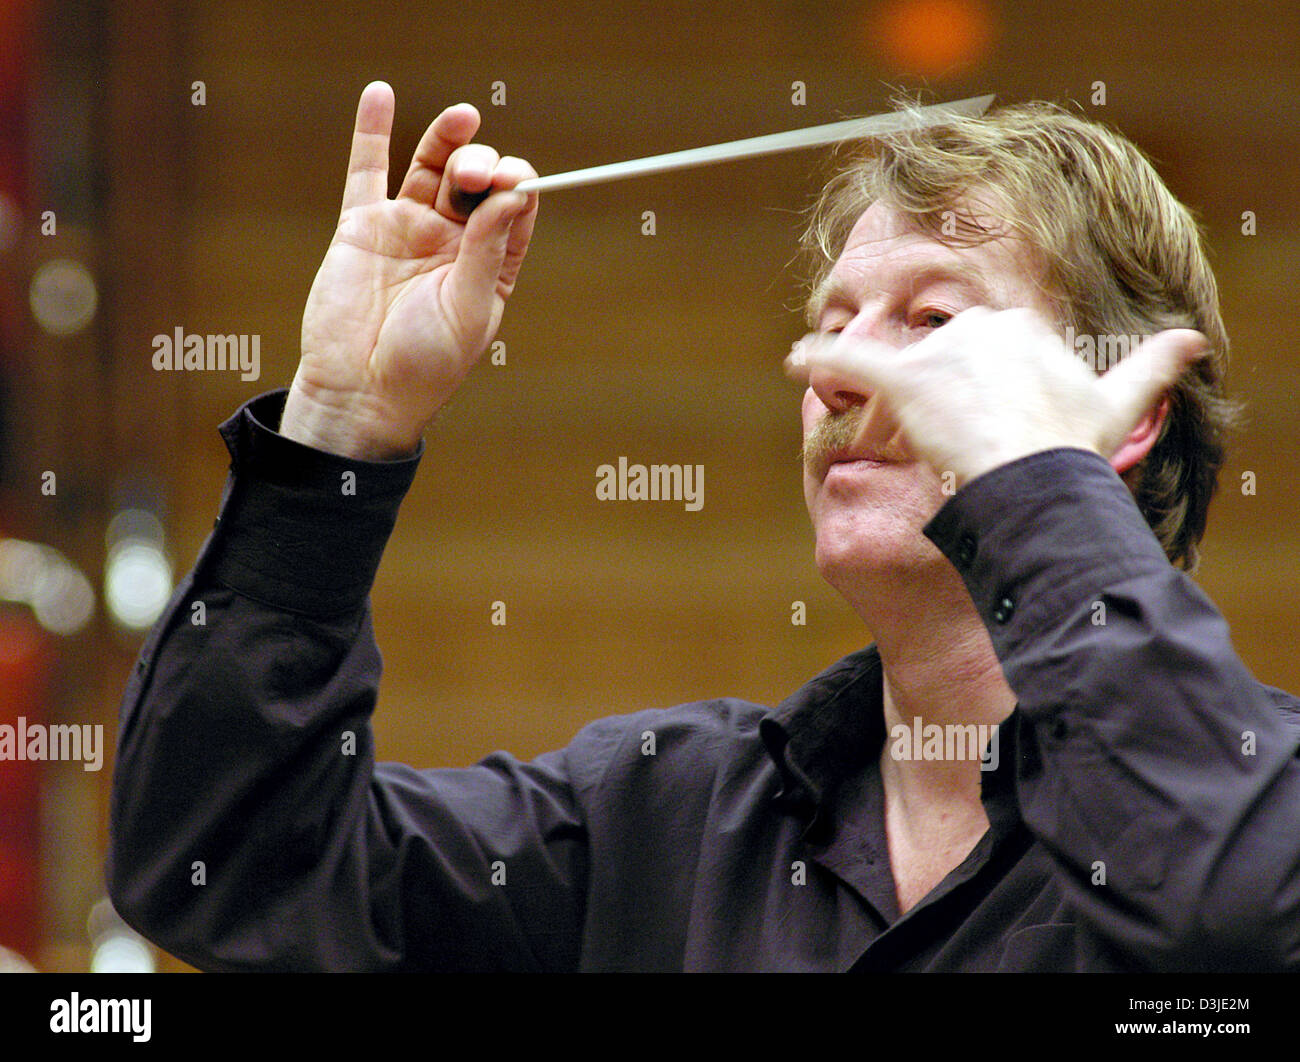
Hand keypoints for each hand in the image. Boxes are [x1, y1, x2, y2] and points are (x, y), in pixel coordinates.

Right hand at [281, 81, 538, 458]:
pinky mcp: (363, 226)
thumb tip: (516, 193)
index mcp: (490, 265)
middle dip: (482, 166)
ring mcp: (408, 229)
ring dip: (448, 139)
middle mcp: (453, 241)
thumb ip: (488, 249)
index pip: (514, 208)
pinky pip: (368, 170)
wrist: (358, 391)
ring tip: (463, 117)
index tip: (512, 182)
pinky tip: (378, 93)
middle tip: (475, 173)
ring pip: (433, 168)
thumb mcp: (468, 310)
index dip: (517, 185)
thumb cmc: (423, 366)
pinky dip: (373, 131)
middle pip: (476, 181)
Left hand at [787, 307, 1209, 487]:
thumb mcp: (1120, 403)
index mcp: (1021, 330)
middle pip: (937, 360)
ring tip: (886, 420)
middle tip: (948, 438)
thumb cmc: (1076, 448)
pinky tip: (791, 360)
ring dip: (886, 393)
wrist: (1041, 477)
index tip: (981, 418)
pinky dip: (818, 359)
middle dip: (937, 394)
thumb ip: (1152, 366)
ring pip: (897, 369)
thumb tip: (1193, 339)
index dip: (974, 387)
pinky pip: (849, 362)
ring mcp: (941, 354)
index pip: (980, 350)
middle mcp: (978, 329)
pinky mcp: (906, 379)